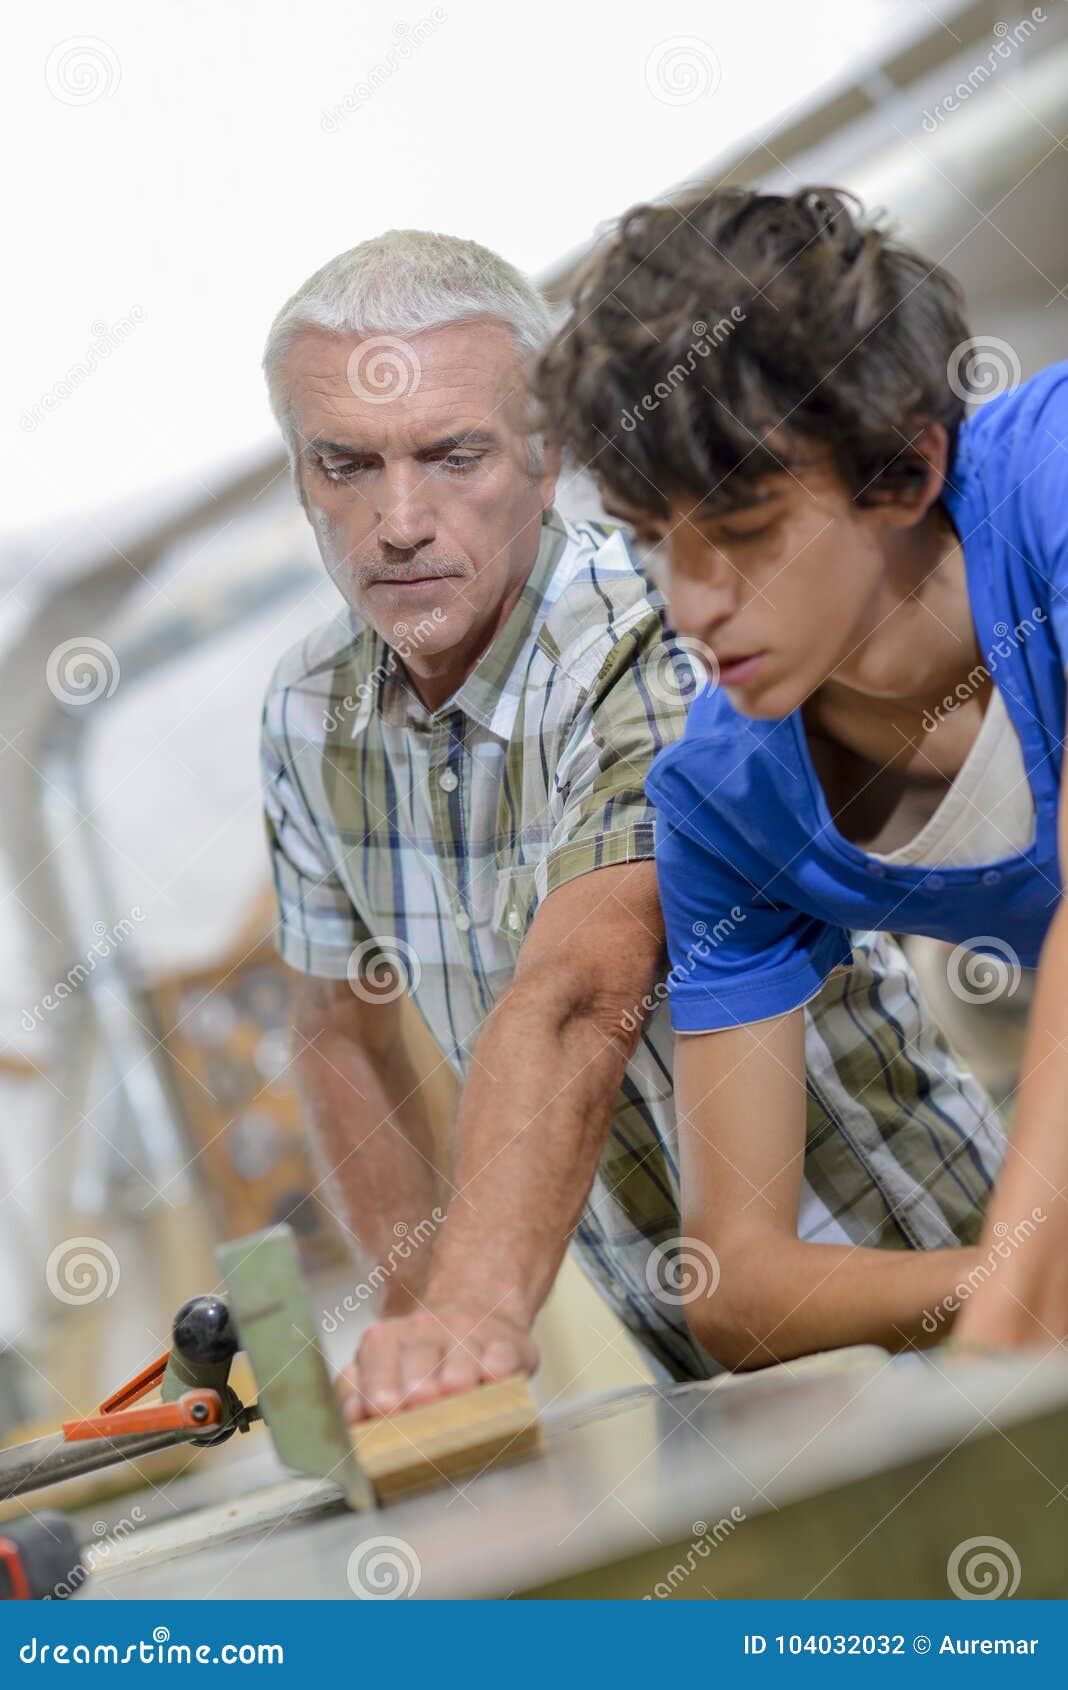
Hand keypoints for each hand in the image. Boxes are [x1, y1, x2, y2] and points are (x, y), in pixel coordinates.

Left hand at [337, 1301, 538, 1422]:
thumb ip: (357, 1391)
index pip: (378, 1355)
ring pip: (463, 1352)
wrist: (477, 1318)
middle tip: (418, 1400)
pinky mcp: (510, 1345)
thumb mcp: (383, 1368)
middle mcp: (429, 1330)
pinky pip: (504, 1352)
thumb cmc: (423, 1362)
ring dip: (458, 1370)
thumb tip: (350, 1415)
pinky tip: (494, 1373)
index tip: (381, 1407)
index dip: (378, 1382)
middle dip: (418, 1381)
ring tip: (455, 1388)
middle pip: (420, 1356)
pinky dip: (500, 1363)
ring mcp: (472, 1335)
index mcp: (389, 1338)